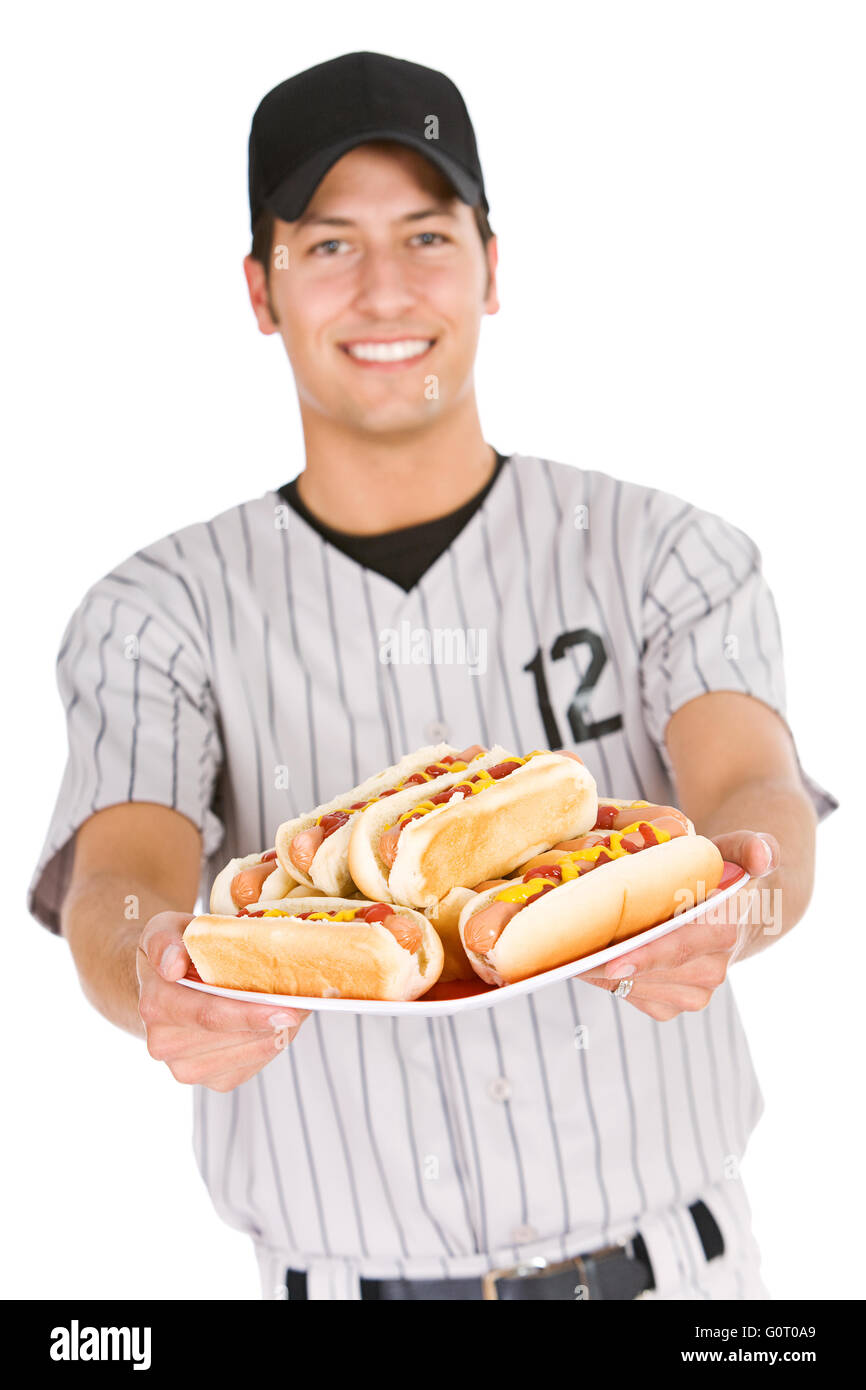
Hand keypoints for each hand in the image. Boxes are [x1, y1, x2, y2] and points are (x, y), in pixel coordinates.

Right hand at [136, 911, 309, 1090]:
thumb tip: (173, 966)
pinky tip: (277, 1023)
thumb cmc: (175, 950)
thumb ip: (165, 942)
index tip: (288, 1009)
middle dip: (275, 1019)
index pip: (209, 1015)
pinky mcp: (212, 1080)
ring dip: (279, 1032)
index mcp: (156, 1006)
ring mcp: (186, 1067)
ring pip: (247, 1054)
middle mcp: (165, 1044)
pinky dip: (272, 1044)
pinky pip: (252, 1065)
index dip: (251, 1015)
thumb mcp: (165, 930)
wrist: (165, 983)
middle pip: (234, 1037)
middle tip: (307, 1000)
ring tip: (296, 1005)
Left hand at [577, 831, 779, 1020]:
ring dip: (603, 972)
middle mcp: (714, 967)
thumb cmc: (722, 872)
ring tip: (573, 949)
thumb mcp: (738, 850)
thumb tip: (763, 857)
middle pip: (652, 971)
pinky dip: (610, 982)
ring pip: (638, 988)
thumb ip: (751, 846)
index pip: (681, 946)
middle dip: (609, 962)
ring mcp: (696, 991)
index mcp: (726, 929)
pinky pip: (635, 998)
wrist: (735, 911)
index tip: (612, 960)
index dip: (647, 955)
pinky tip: (594, 960)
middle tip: (568, 948)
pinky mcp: (675, 1004)